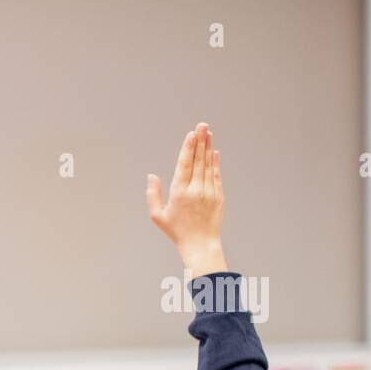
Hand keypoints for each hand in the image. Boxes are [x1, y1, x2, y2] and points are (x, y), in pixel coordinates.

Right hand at [146, 122, 226, 275]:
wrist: (200, 244)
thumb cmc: (176, 231)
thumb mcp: (158, 215)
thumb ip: (153, 194)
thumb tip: (151, 176)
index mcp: (179, 193)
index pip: (184, 165)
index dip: (188, 148)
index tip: (191, 134)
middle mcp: (195, 190)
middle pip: (198, 160)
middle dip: (200, 141)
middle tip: (202, 125)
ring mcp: (209, 192)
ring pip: (208, 164)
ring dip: (208, 147)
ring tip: (208, 133)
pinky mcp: (218, 195)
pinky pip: (216, 175)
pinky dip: (215, 162)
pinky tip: (214, 151)